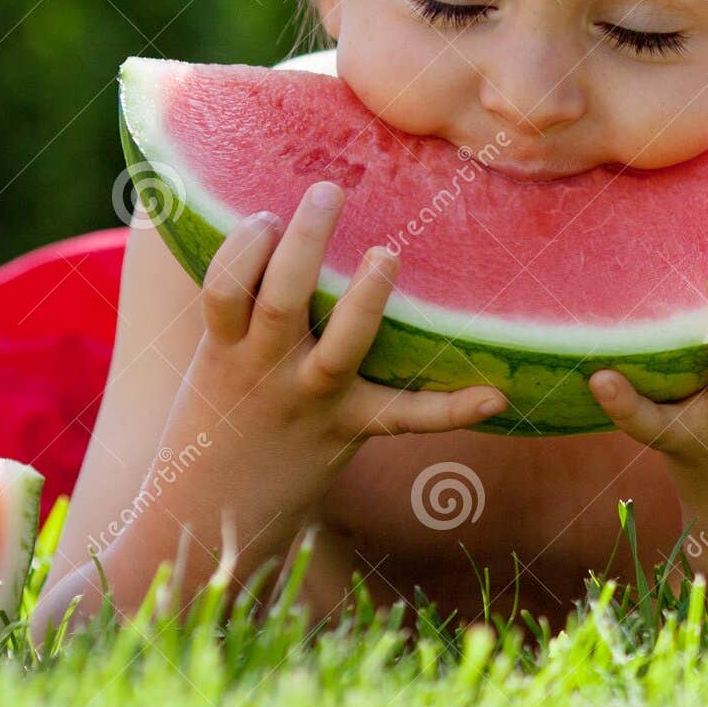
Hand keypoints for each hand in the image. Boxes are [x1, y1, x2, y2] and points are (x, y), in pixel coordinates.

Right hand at [148, 180, 508, 571]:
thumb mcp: (211, 356)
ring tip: (386, 253)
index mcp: (225, 348)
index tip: (266, 216)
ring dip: (366, 300)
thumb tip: (271, 224)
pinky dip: (451, 410)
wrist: (214, 514)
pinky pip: (404, 419)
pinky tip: (496, 396)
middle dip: (305, 243)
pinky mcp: (349, 431)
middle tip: (329, 192)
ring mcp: (310, 403)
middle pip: (282, 300)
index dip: (244, 247)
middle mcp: (266, 372)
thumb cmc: (219, 412)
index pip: (224, 288)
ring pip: (340, 348)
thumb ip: (239, 304)